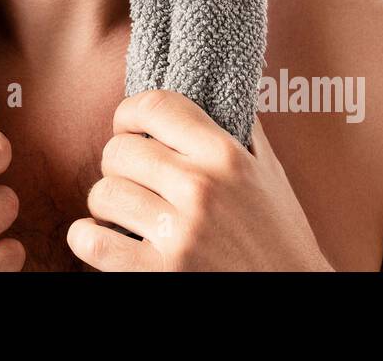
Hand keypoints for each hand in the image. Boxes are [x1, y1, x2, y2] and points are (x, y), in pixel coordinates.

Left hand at [66, 89, 333, 270]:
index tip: (128, 126)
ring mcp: (178, 234)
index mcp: (226, 156)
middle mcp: (201, 189)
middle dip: (119, 163)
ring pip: (102, 193)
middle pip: (120, 150)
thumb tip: (212, 84)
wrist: (295, 298)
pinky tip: (102, 237)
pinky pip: (90, 240)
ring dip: (107, 202)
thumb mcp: (268, 175)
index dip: (130, 112)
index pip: (155, 105)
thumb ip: (238, 129)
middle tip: (132, 178)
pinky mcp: (157, 274)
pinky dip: (87, 237)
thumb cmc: (280, 238)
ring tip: (125, 211)